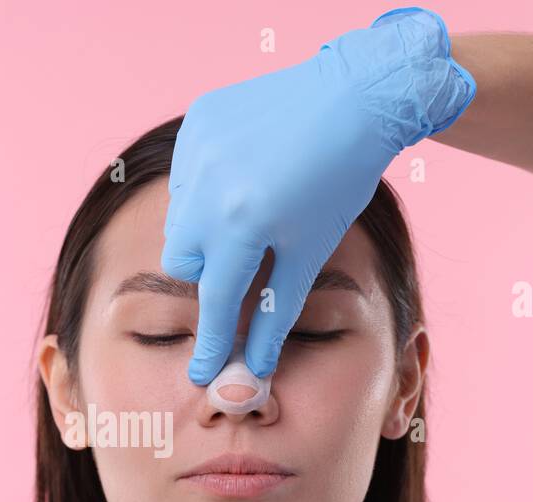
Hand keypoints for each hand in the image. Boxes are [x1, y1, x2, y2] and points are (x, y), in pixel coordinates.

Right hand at [162, 6, 474, 384]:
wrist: (354, 96)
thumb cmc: (339, 179)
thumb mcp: (309, 253)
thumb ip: (274, 312)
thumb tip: (252, 368)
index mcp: (242, 222)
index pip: (214, 298)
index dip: (210, 340)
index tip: (200, 374)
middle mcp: (210, 185)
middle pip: (182, 259)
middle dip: (207, 269)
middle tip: (245, 255)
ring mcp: (198, 147)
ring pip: (179, 217)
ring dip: (204, 226)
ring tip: (248, 206)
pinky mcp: (198, 120)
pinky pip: (185, 175)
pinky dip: (206, 186)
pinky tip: (244, 172)